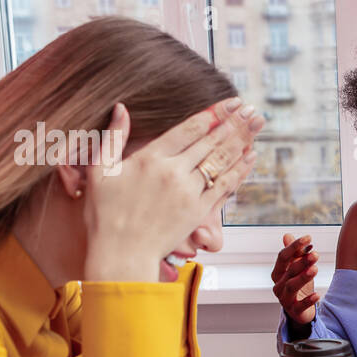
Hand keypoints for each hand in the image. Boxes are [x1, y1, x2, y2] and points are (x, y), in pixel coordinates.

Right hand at [84, 97, 263, 281]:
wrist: (119, 254)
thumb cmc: (104, 213)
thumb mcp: (100, 170)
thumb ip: (113, 137)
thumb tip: (121, 108)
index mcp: (150, 158)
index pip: (189, 129)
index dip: (213, 113)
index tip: (229, 103)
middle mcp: (173, 172)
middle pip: (210, 141)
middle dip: (233, 122)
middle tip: (250, 109)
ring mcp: (188, 192)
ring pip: (220, 160)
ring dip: (240, 140)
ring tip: (256, 123)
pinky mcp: (198, 212)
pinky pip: (224, 186)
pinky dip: (239, 169)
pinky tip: (250, 156)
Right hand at [272, 233, 319, 325]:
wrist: (300, 311)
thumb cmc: (299, 286)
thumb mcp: (297, 269)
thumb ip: (294, 254)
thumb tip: (287, 235)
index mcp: (278, 273)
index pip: (283, 257)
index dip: (294, 246)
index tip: (309, 237)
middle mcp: (278, 285)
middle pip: (288, 271)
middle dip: (301, 261)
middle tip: (315, 254)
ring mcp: (285, 299)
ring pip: (291, 286)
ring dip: (303, 277)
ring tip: (315, 269)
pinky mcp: (294, 311)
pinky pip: (300, 305)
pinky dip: (308, 300)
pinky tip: (318, 294)